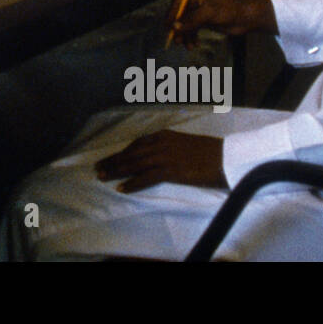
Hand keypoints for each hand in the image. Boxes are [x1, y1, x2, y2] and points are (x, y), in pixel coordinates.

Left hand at [94, 131, 225, 192]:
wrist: (225, 157)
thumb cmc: (208, 153)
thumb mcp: (183, 144)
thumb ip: (166, 147)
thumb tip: (152, 157)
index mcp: (163, 135)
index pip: (136, 144)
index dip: (121, 152)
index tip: (109, 158)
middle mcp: (160, 143)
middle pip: (131, 153)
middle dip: (112, 161)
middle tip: (97, 168)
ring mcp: (164, 156)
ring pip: (134, 164)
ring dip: (116, 171)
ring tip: (102, 178)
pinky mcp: (170, 170)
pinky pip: (146, 177)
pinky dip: (132, 183)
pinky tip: (121, 188)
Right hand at [166, 0, 277, 47]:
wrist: (246, 18)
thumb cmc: (229, 10)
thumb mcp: (208, 14)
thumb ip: (191, 20)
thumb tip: (175, 27)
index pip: (177, 4)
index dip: (171, 16)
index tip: (168, 28)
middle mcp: (195, 1)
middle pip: (180, 15)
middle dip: (178, 29)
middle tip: (177, 41)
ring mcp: (199, 11)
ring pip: (186, 24)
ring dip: (186, 36)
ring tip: (188, 46)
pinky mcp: (203, 20)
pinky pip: (192, 29)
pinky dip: (192, 37)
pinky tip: (194, 44)